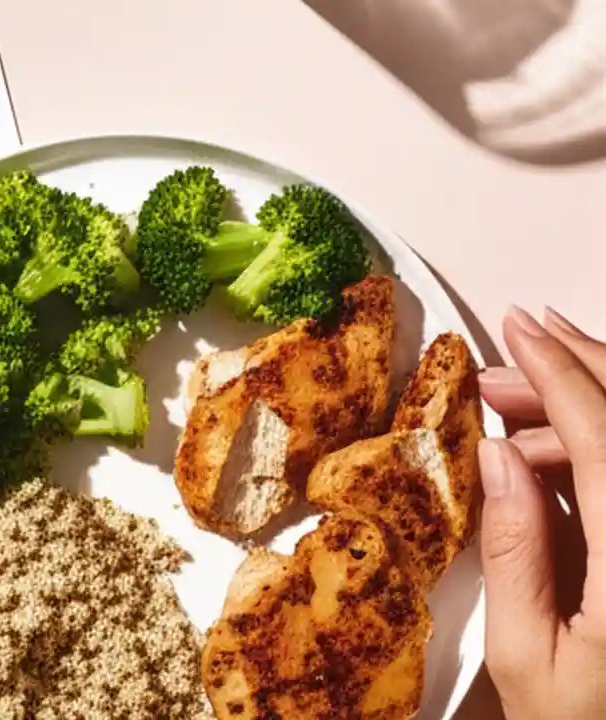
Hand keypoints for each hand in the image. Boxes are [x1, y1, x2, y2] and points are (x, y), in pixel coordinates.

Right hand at [477, 307, 605, 718]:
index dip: (560, 374)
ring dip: (584, 407)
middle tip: (502, 369)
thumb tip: (497, 456)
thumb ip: (515, 552)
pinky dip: (599, 445)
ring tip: (509, 413)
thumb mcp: (528, 657)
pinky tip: (553, 450)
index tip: (517, 327)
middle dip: (572, 371)